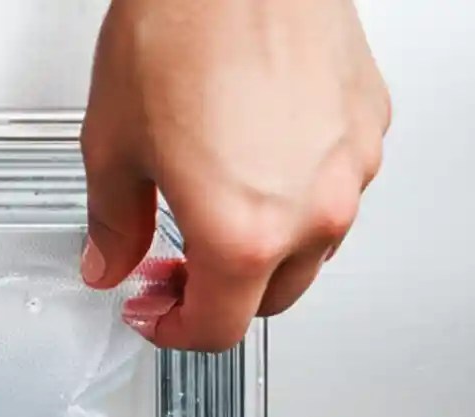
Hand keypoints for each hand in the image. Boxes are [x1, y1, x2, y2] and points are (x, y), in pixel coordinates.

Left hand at [81, 0, 390, 349]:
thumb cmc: (180, 29)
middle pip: (269, 298)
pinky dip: (292, 196)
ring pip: (310, 247)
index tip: (150, 311)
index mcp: (242, 233)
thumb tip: (106, 261)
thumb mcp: (113, 146)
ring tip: (209, 213)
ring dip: (258, 250)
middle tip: (167, 270)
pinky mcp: (368, 125)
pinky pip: (333, 187)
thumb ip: (110, 224)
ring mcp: (350, 168)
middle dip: (214, 296)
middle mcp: (311, 211)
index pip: (216, 329)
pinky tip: (251, 163)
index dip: (171, 330)